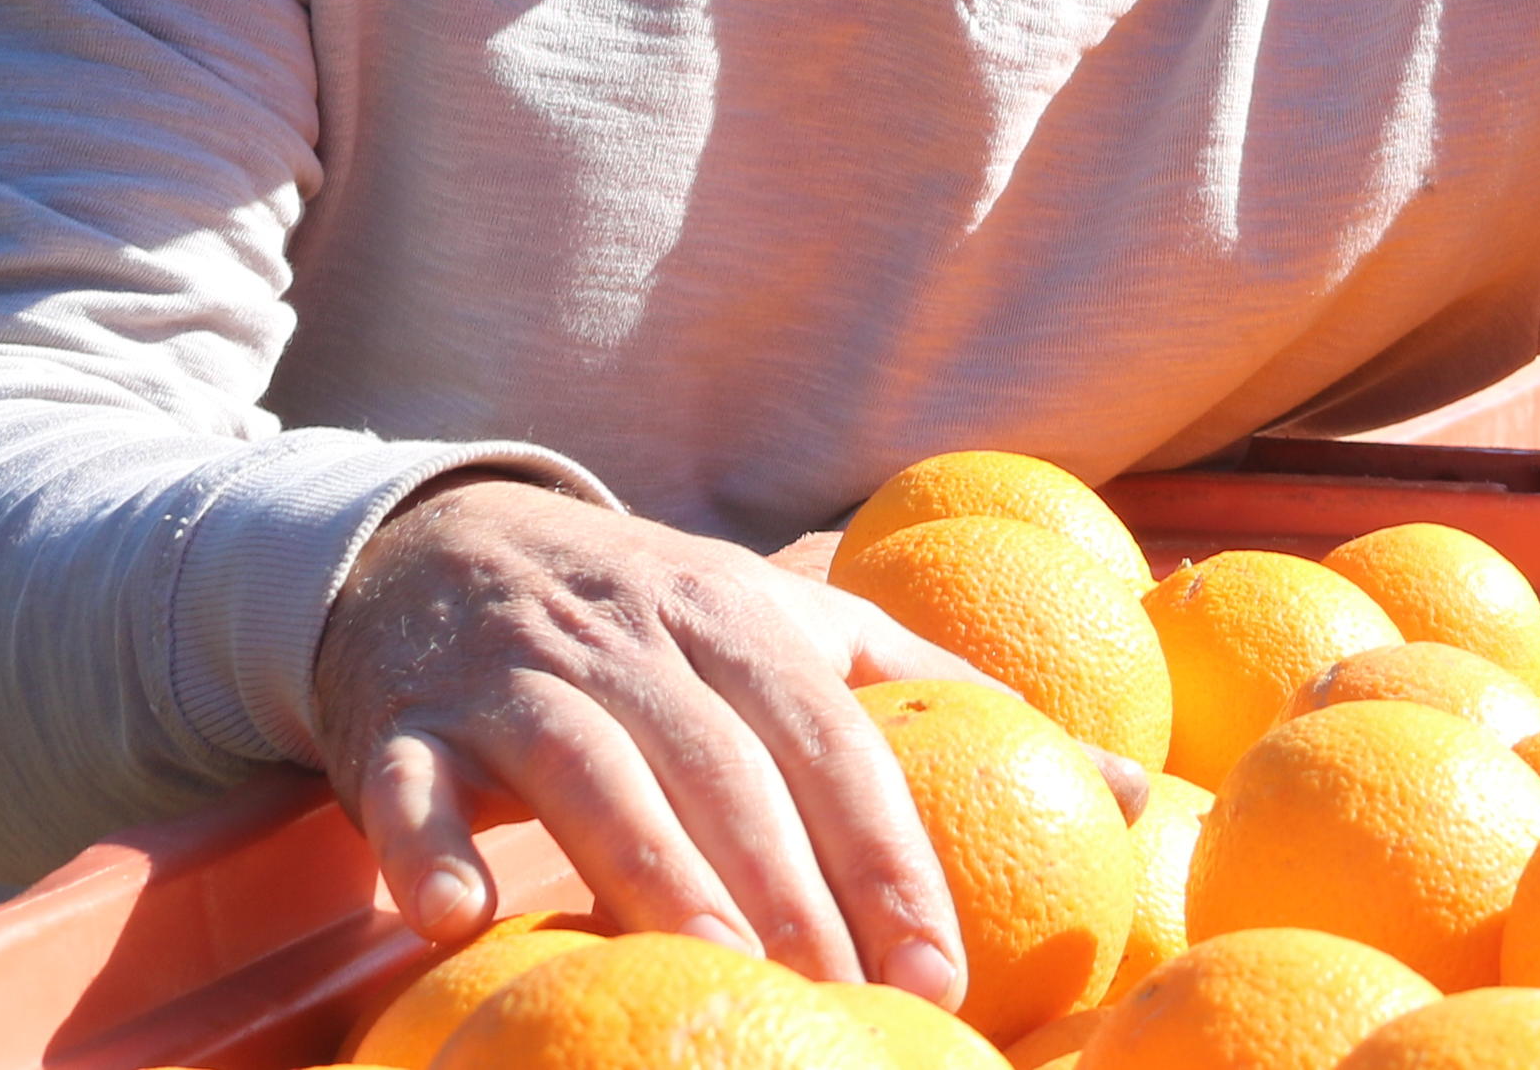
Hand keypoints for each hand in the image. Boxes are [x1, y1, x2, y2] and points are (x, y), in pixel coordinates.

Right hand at [310, 477, 980, 996]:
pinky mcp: (401, 718)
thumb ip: (952, 702)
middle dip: (791, 887)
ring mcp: (513, 677)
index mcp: (742, 618)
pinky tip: (453, 917)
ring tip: (714, 969)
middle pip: (724, 762)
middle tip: (841, 999)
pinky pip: (405, 784)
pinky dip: (424, 844)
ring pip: (589, 769)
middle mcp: (635, 638)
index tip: (942, 967)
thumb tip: (1138, 793)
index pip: (834, 737)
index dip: (887, 849)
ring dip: (650, 870)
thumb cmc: (660, 620)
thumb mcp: (802, 630)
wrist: (447, 541)